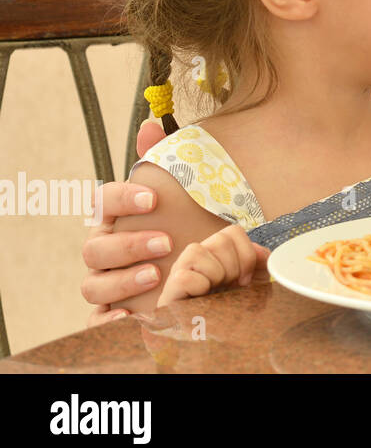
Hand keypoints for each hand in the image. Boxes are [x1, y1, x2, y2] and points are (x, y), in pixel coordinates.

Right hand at [83, 119, 173, 324]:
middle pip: (95, 248)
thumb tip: (150, 125)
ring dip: (122, 280)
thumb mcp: (184, 198)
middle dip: (128, 244)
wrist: (201, 270)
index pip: (100, 202)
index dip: (120, 198)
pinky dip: (107, 320)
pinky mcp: (112, 314)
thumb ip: (167, 160)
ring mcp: (105, 283)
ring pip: (93, 284)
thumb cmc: (184, 229)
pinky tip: (129, 316)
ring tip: (156, 276)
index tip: (151, 198)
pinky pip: (96, 321)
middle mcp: (105, 252)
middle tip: (165, 243)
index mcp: (116, 219)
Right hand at [156, 225, 270, 306]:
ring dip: (215, 275)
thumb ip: (260, 265)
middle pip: (220, 239)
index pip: (233, 232)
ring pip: (196, 250)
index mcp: (216, 253)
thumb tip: (263, 253)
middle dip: (233, 267)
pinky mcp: (168, 292)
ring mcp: (180, 272)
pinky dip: (199, 288)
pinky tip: (201, 299)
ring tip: (214, 292)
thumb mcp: (253, 286)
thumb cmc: (232, 312)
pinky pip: (184, 277)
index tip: (246, 278)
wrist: (213, 342)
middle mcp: (196, 258)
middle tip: (229, 287)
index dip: (246, 253)